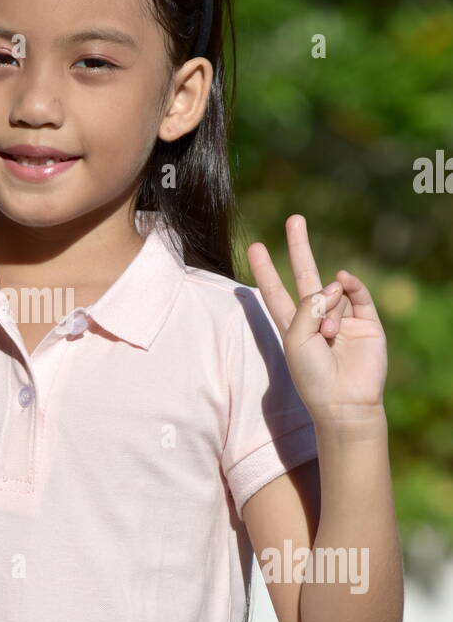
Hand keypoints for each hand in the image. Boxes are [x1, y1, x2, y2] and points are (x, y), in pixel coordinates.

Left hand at [246, 214, 387, 425]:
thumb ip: (307, 308)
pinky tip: (343, 280)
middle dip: (300, 247)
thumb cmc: (313, 377)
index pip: (274, 291)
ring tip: (330, 334)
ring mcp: (342, 318)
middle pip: (305, 275)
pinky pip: (357, 294)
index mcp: (292, 326)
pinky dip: (351, 285)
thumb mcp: (296, 341)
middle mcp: (316, 318)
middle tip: (295, 219)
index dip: (266, 270)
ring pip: (332, 292)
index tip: (255, 247)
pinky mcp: (366, 321)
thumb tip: (333, 282)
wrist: (345, 402)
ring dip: (329, 307)